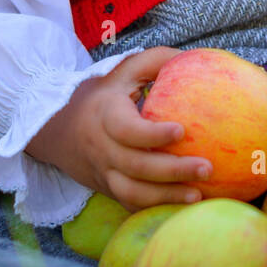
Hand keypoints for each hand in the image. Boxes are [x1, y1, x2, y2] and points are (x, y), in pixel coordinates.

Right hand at [26, 45, 212, 210]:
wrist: (59, 129)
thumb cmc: (105, 93)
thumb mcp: (125, 70)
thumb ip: (159, 61)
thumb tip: (197, 58)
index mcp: (106, 116)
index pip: (126, 130)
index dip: (152, 135)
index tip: (181, 131)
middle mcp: (102, 148)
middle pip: (135, 167)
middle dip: (172, 171)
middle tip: (206, 167)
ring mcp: (104, 173)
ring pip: (132, 193)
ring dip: (166, 197)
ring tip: (198, 195)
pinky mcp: (108, 189)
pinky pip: (130, 205)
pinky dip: (156, 208)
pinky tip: (184, 206)